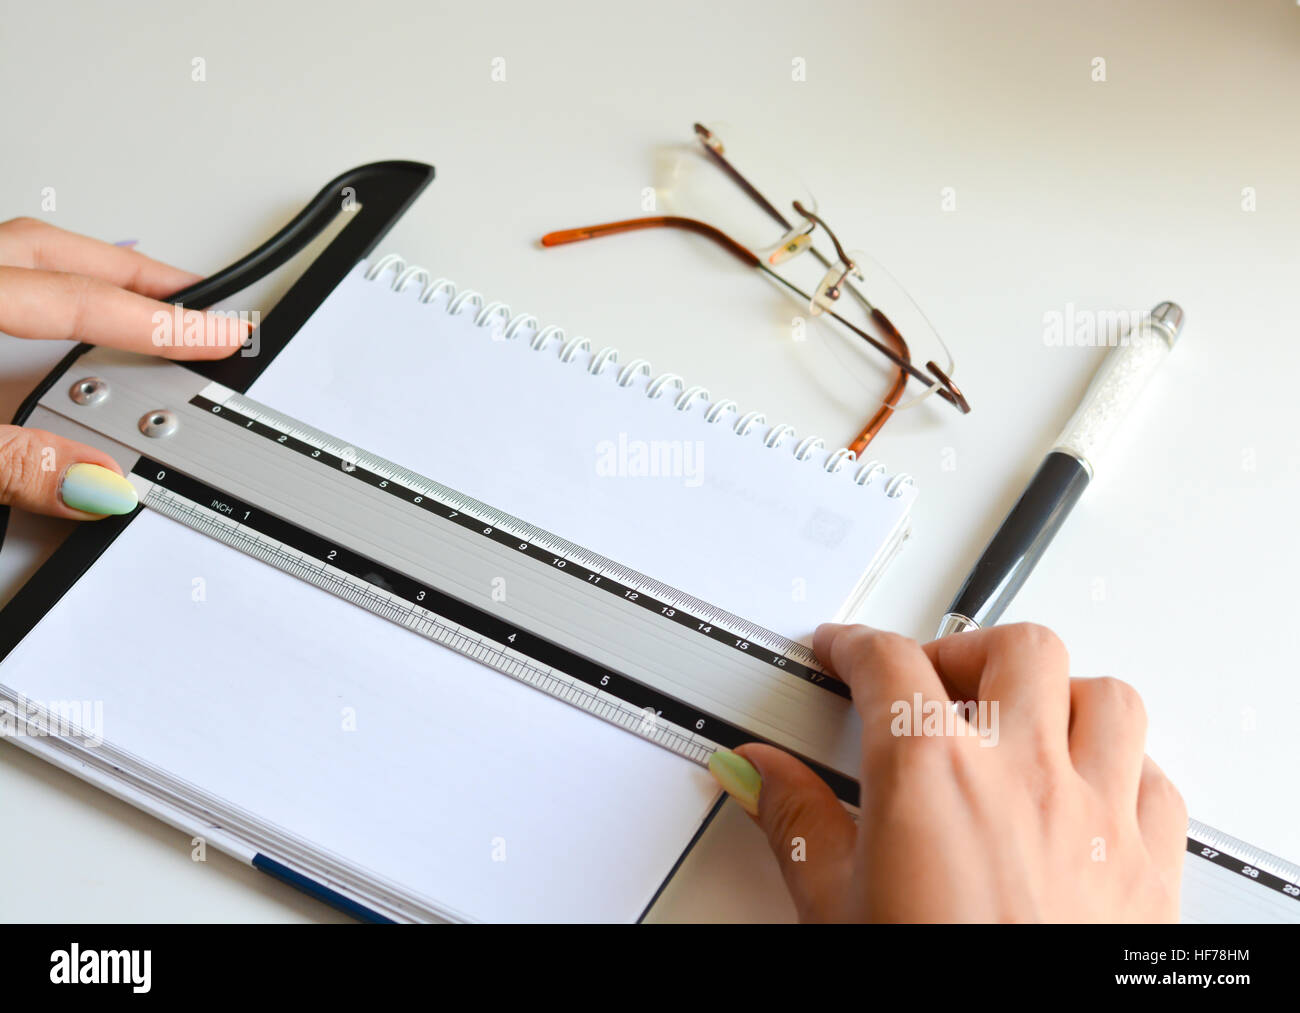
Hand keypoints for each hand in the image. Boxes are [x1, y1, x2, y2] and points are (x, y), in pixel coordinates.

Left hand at [0, 218, 246, 518]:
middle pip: (60, 252)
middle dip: (143, 277)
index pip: (81, 303)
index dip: (161, 325)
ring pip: (26, 250)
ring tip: (146, 300)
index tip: (223, 335)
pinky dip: (41, 282)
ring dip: (93, 274)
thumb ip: (19, 465)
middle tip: (205, 301)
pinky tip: (52, 311)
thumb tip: (99, 482)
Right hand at [707, 622, 1186, 921]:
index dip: (855, 645)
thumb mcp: (833, 907)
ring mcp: (1096, 816)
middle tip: (930, 682)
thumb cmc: (929, 986)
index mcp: (933, 773)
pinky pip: (1155, 779)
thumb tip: (759, 777)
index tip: (844, 652)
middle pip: (1012, 649)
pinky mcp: (1149, 868)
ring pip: (1103, 697)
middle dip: (964, 651)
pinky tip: (1089, 785)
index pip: (888, 663)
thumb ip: (795, 823)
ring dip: (1058, 694)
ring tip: (1017, 717)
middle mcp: (1025, 776)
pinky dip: (1122, 765)